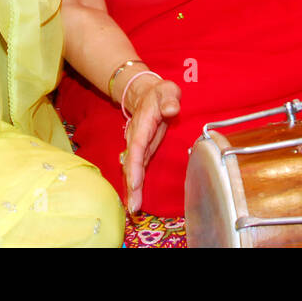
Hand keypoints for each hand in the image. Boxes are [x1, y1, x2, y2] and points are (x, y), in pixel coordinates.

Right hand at [120, 75, 180, 213]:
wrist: (144, 94)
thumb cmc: (160, 94)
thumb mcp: (167, 91)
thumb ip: (169, 99)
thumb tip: (171, 109)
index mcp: (142, 124)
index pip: (137, 147)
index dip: (135, 166)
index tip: (134, 183)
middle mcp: (135, 138)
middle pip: (131, 164)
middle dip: (131, 186)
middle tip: (133, 207)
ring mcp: (136, 145)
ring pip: (131, 169)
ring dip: (131, 189)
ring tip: (133, 209)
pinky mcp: (140, 151)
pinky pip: (135, 170)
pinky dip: (133, 185)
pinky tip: (134, 200)